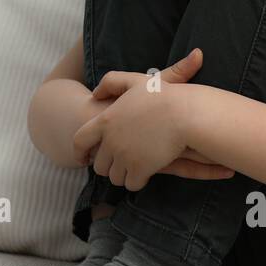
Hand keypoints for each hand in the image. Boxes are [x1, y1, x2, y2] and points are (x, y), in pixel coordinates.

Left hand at [74, 49, 234, 189]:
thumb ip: (111, 82)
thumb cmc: (163, 96)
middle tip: (119, 164)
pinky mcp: (140, 170)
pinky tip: (146, 174)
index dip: (79, 152)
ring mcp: (124, 157)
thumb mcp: (134, 81)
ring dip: (123, 175)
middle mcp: (110, 141)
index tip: (82, 159)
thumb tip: (94, 94)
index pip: (80, 141)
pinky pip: (132, 184)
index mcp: (105, 121)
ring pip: (115, 177)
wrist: (186, 113)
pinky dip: (137, 182)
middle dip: (108, 167)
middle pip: (99, 165)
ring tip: (134, 168)